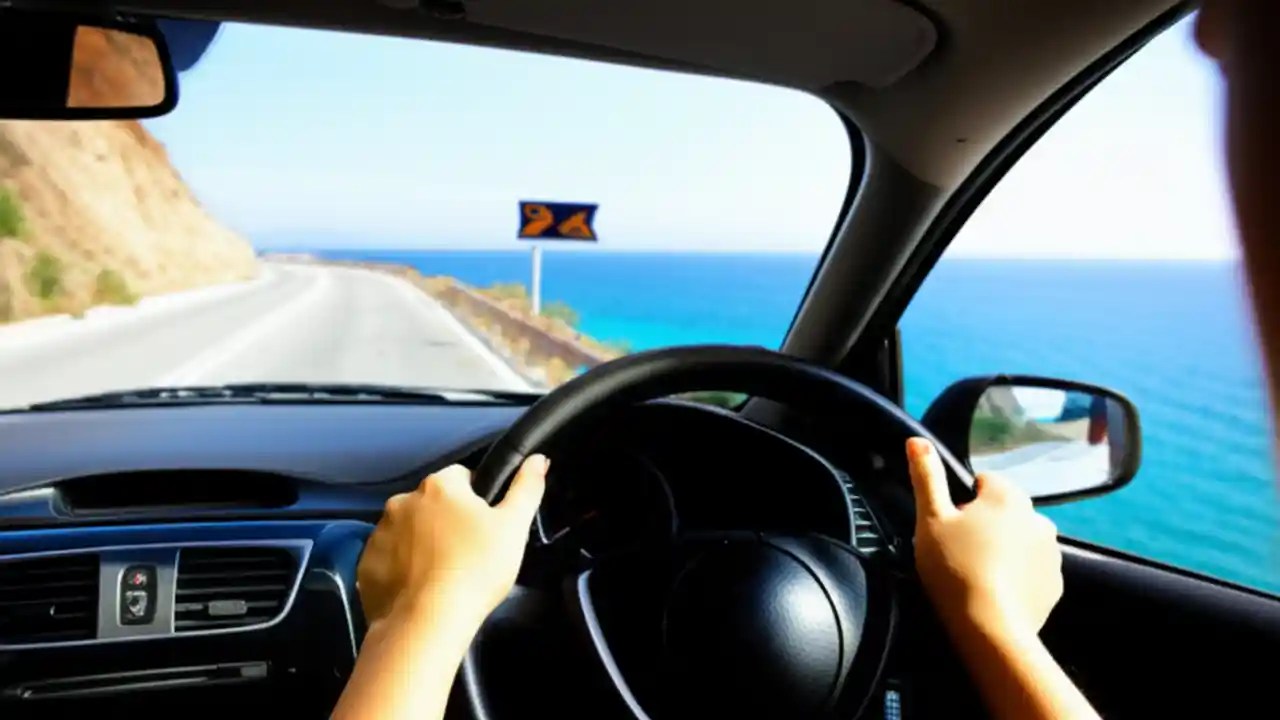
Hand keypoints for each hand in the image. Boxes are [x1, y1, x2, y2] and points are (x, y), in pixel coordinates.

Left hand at [356, 455, 547, 629]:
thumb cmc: (477, 569)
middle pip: (431, 503)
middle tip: (466, 552)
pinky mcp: (365, 563)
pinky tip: (418, 587)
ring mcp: (379, 532)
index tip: (484, 527)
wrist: (428, 622)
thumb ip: (526, 487)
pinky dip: (400, 567)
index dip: (477, 500)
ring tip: (441, 574)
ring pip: (407, 529)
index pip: (461, 477)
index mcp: (440, 485)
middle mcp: (402, 500)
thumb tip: (538, 459)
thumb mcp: (514, 527)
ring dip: (421, 542)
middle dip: (445, 519)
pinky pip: (387, 557)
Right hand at [906, 437, 1062, 639]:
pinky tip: (997, 592)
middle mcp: (1037, 516)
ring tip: (977, 575)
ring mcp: (1051, 551)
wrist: (989, 627)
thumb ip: (926, 477)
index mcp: (1006, 495)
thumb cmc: (954, 567)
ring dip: (1004, 549)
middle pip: (1004, 511)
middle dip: (986, 525)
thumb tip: (916, 440)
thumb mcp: (930, 519)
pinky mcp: (1055, 583)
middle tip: (959, 553)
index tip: (950, 529)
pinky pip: (1032, 570)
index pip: (983, 482)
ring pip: (1020, 540)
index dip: (962, 503)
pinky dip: (1018, 576)